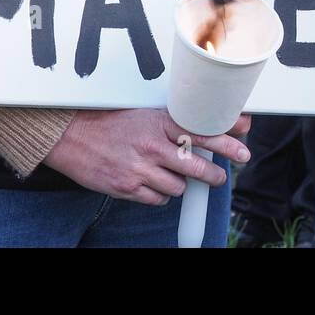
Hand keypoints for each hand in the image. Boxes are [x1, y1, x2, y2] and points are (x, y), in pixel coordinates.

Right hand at [43, 109, 250, 204]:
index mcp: (159, 122)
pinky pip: (158, 199)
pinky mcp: (127, 188)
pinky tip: (154, 183)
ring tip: (173, 174)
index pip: (202, 132)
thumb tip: (209, 126)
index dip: (227, 142)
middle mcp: (152, 145)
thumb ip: (176, 121)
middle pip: (196, 165)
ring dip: (180, 183)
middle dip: (213, 174)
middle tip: (220, 175)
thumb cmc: (112, 121)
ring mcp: (139, 169)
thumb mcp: (146, 114)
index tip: (243, 149)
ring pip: (178, 186)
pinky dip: (160, 194)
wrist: (71, 136)